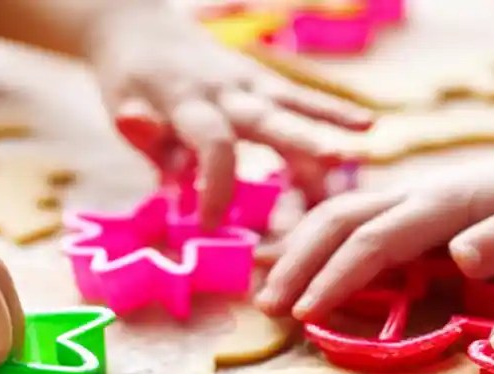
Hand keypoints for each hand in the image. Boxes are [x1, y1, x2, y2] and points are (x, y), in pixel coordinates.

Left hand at [85, 3, 372, 227]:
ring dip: (326, 131)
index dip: (216, 187)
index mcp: (186, 103)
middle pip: (266, 120)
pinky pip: (301, 97)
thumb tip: (169, 180)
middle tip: (326, 175)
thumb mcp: (125, 108)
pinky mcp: (264, 80)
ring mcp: (248, 82)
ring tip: (357, 156)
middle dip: (298, 147)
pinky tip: (368, 127)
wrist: (138, 26)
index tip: (212, 227)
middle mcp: (224, 90)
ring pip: (291, 108)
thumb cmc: (130, 80)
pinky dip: (332, 111)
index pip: (212, 146)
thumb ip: (151, 143)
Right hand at [256, 141, 493, 318]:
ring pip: (331, 218)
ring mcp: (396, 199)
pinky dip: (306, 246)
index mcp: (439, 204)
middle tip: (268, 309)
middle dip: (297, 263)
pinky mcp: (392, 209)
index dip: (337, 275)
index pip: (376, 239)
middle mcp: (408, 195)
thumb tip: (460, 256)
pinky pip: (340, 224)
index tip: (306, 310)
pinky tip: (283, 270)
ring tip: (265, 297)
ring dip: (294, 254)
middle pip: (337, 221)